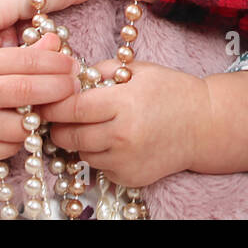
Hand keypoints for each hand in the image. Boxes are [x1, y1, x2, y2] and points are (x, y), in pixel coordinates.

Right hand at [0, 33, 78, 160]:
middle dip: (60, 89)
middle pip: (29, 92)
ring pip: (24, 127)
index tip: (72, 65)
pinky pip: (11, 147)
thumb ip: (22, 52)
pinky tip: (24, 123)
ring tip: (49, 105)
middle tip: (74, 85)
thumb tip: (56, 42)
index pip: (27, 62)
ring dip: (42, 117)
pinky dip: (23, 137)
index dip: (56, 63)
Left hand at [40, 61, 211, 187]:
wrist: (204, 125)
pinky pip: (99, 167)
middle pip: (69, 136)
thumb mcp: (138, 70)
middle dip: (59, 125)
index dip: (52, 105)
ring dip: (80, 140)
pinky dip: (100, 155)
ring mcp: (126, 161)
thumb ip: (100, 71)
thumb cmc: (172, 92)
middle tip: (59, 115)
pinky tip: (115, 140)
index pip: (72, 108)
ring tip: (97, 124)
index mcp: (124, 104)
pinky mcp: (130, 178)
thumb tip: (67, 77)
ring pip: (82, 153)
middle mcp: (123, 136)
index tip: (43, 101)